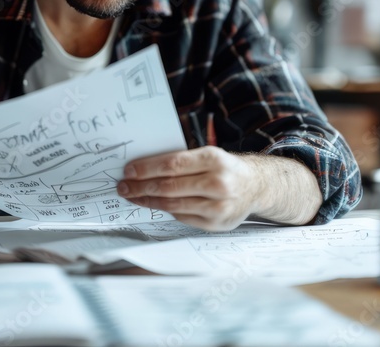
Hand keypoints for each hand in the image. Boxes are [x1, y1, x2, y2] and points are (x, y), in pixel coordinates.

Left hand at [117, 147, 260, 230]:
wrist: (256, 186)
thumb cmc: (225, 168)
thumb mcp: (209, 155)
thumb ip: (181, 161)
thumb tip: (143, 167)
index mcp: (214, 159)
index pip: (173, 164)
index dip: (147, 168)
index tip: (129, 170)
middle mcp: (218, 183)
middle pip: (170, 186)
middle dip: (141, 186)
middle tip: (124, 187)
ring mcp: (218, 206)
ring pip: (173, 205)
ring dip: (148, 200)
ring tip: (133, 196)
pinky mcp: (216, 223)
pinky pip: (182, 217)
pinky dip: (167, 210)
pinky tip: (155, 204)